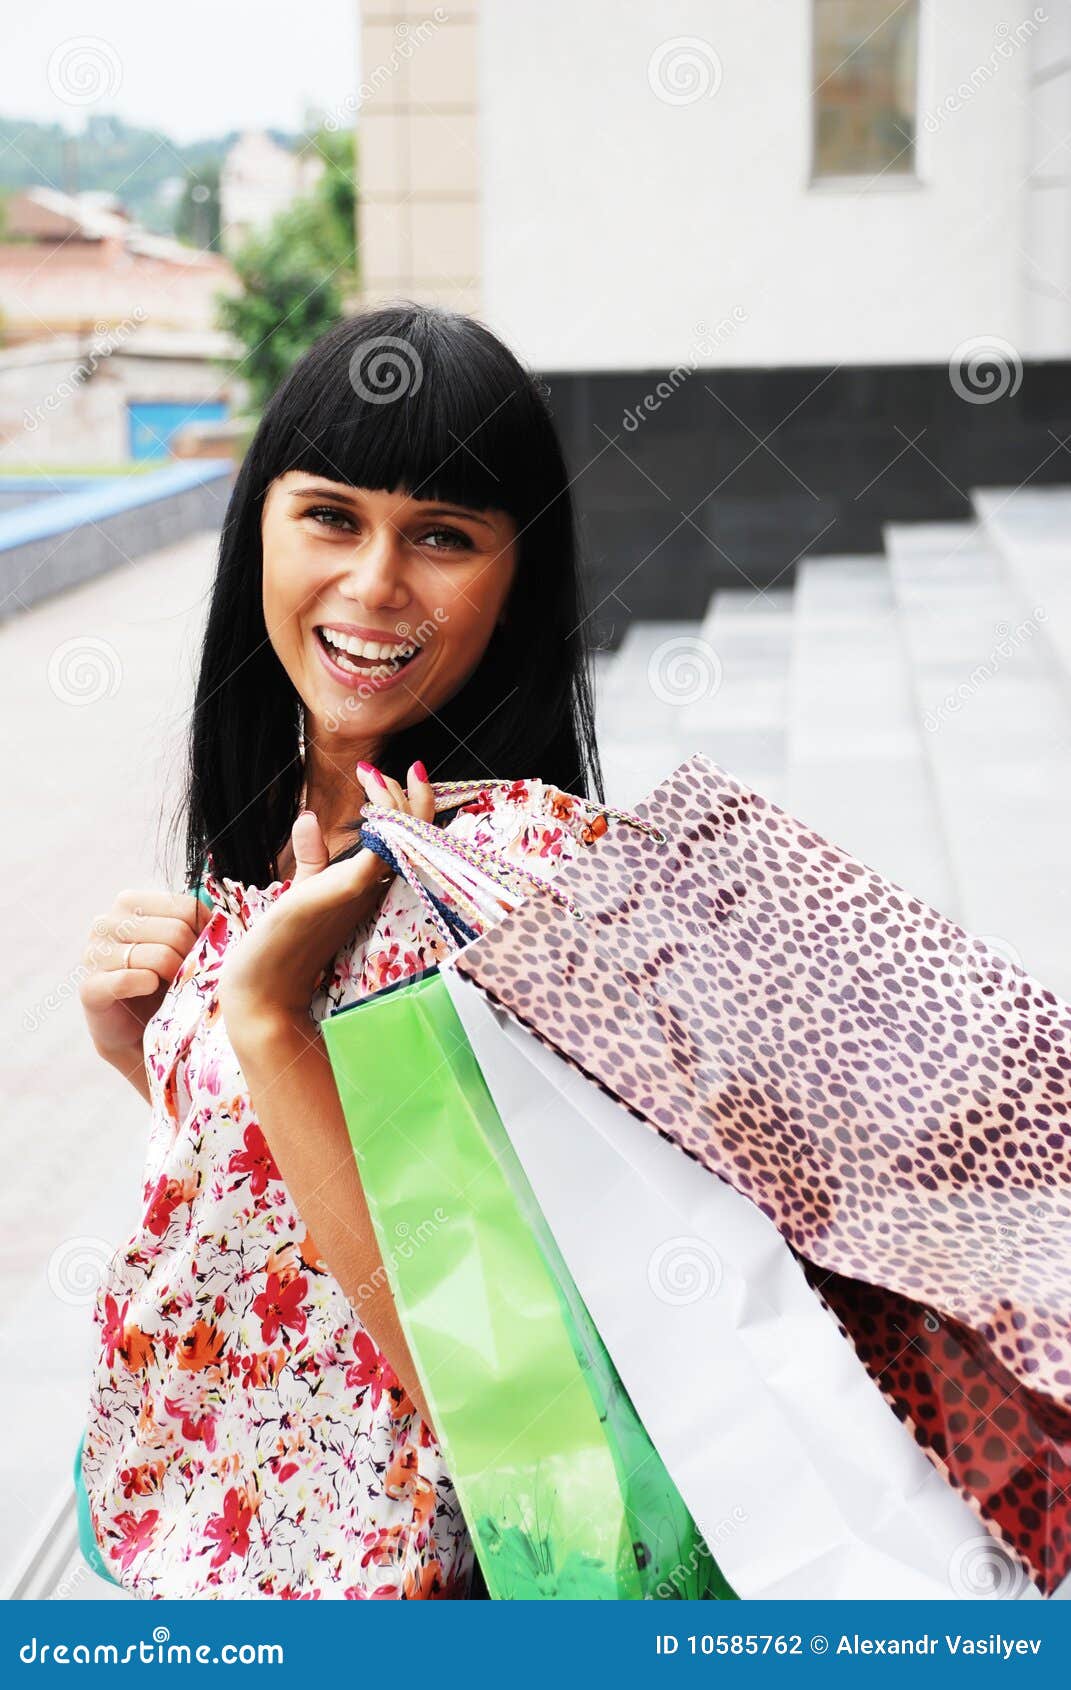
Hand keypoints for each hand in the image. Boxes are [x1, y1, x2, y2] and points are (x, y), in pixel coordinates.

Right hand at [79, 889, 210, 1077]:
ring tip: (175, 989)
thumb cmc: (165, 983)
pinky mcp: (90, 987)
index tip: (203, 954)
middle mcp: (107, 922)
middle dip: (192, 960)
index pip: (186, 907)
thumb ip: (198, 926)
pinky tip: (151, 991)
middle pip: (176, 931)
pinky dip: (148, 988)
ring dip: (176, 979)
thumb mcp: (184, 947)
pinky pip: (129, 980)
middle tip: (190, 978)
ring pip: (159, 956)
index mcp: (130, 903)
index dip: (204, 934)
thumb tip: (223, 920)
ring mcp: (93, 953)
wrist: (138, 1031)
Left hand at [217, 760, 434, 1044]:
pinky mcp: (340, 895)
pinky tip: (374, 813)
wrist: (263, 989)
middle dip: (415, 799)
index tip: (387, 775)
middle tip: (403, 770)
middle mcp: (373, 891)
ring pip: (403, 844)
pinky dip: (385, 833)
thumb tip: (309, 817)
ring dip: (398, 807)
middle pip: (415, 839)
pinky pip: (377, 860)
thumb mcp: (304, 889)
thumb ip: (312, 854)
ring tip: (380, 778)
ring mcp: (360, 894)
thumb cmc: (284, 943)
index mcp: (369, 886)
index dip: (409, 807)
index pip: (405, 842)